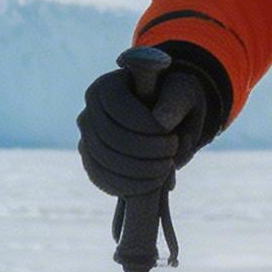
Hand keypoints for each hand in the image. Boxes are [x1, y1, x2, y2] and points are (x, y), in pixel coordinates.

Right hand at [76, 60, 210, 200]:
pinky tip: (153, 183)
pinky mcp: (92, 163)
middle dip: (144, 150)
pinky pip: (101, 179)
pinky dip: (128, 185)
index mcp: (107, 86)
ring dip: (139, 170)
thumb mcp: (183, 92)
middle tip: (172, 153)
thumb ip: (175, 101)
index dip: (143, 124)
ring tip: (166, 167)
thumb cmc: (175, 101)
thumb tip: (161, 122)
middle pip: (107, 136)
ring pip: (102, 160)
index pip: (115, 104)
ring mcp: (87, 139)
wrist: (169, 122)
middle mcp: (90, 111)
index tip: (171, 136)